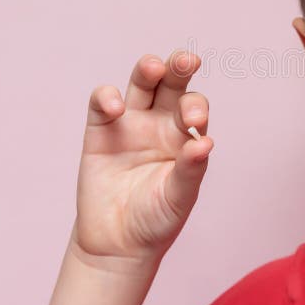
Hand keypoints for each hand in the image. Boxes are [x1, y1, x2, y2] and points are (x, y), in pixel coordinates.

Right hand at [71, 50, 213, 267]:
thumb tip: (205, 142)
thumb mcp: (179, 198)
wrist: (118, 244)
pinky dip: (107, 98)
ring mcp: (130, 123)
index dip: (195, 108)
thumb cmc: (157, 218)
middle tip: (187, 60)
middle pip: (171, 83)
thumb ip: (190, 171)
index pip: (194, 107)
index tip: (195, 123)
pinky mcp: (100, 130)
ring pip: (140, 84)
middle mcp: (160, 122)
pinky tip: (115, 107)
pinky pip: (102, 103)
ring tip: (154, 68)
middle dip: (179, 66)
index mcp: (184, 134)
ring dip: (147, 70)